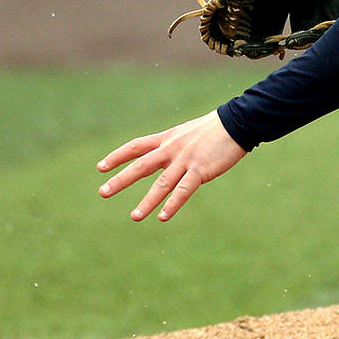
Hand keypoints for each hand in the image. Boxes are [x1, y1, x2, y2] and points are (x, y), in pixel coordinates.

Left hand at [96, 110, 247, 221]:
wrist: (238, 122)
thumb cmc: (215, 129)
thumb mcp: (188, 134)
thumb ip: (174, 147)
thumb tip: (164, 159)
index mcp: (167, 139)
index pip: (136, 147)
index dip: (117, 157)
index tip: (100, 167)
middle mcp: (172, 149)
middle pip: (141, 166)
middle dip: (121, 180)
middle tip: (103, 192)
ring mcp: (185, 160)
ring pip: (161, 183)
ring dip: (147, 201)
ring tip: (135, 217)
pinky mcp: (201, 169)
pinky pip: (183, 189)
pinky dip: (173, 203)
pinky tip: (163, 216)